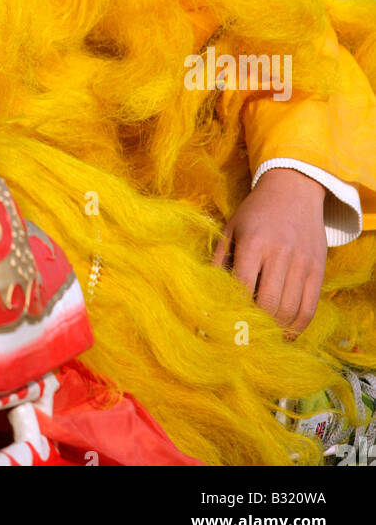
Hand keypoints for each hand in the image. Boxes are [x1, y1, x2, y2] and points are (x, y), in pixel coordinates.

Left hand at [212, 168, 326, 335]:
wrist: (294, 188)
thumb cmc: (256, 212)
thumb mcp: (231, 228)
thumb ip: (219, 261)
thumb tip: (207, 296)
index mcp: (253, 243)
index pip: (241, 288)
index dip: (232, 310)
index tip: (223, 324)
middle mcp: (279, 254)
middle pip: (267, 304)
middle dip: (254, 325)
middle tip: (242, 335)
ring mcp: (301, 263)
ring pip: (289, 310)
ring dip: (274, 329)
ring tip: (261, 336)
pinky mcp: (318, 270)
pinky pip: (309, 308)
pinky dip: (297, 327)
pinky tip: (285, 334)